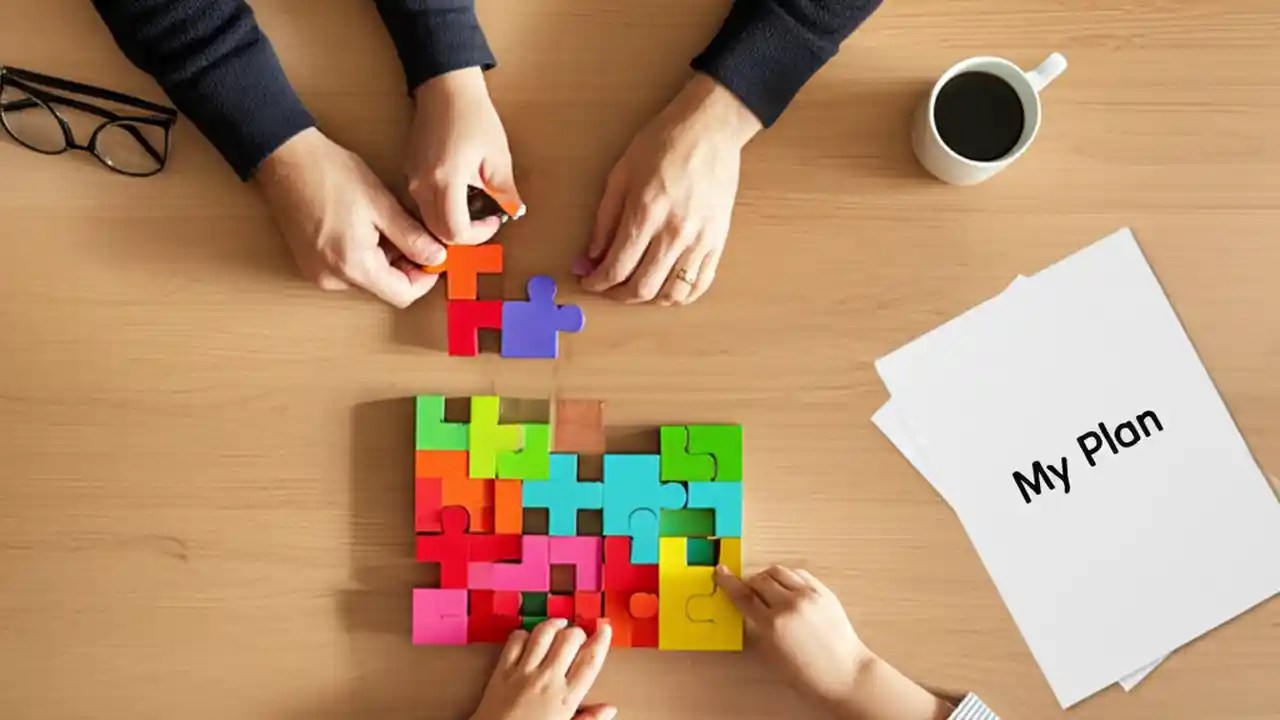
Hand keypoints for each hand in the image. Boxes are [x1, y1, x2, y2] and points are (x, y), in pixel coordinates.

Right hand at [255, 128, 445, 307]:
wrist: (285, 159)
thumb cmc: (328, 174)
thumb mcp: (381, 203)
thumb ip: (412, 237)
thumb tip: (435, 256)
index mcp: (352, 265)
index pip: (402, 295)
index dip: (424, 278)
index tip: (433, 256)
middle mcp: (332, 278)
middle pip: (384, 287)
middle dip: (404, 263)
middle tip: (410, 230)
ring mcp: (317, 273)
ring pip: (367, 278)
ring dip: (383, 258)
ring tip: (381, 222)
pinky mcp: (310, 264)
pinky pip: (347, 270)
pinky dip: (363, 255)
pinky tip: (362, 226)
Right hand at [408, 67, 523, 245]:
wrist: (446, 88)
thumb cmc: (473, 116)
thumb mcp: (498, 157)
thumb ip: (505, 192)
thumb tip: (513, 212)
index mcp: (445, 180)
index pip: (455, 231)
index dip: (477, 236)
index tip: (493, 222)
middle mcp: (422, 184)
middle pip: (438, 232)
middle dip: (464, 235)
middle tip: (485, 221)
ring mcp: (412, 179)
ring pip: (428, 221)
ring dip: (451, 223)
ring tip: (473, 208)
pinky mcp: (409, 173)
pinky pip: (423, 204)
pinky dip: (441, 210)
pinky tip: (459, 195)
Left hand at [470, 619, 615, 719]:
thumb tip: (610, 709)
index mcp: (566, 698)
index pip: (590, 661)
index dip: (601, 641)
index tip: (605, 630)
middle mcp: (547, 679)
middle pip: (569, 639)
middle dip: (578, 632)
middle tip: (579, 635)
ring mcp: (523, 672)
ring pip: (543, 633)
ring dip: (554, 624)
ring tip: (559, 624)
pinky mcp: (502, 670)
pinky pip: (515, 640)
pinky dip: (524, 633)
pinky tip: (530, 637)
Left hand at [582, 73, 760, 305]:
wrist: (711, 128)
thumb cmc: (663, 144)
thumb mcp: (620, 175)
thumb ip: (603, 222)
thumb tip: (587, 258)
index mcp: (646, 213)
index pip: (616, 267)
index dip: (597, 282)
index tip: (588, 281)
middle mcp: (674, 232)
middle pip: (642, 287)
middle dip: (617, 295)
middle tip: (606, 287)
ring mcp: (700, 240)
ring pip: (671, 294)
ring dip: (648, 300)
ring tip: (635, 288)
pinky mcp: (718, 241)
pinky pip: (699, 284)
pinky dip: (679, 296)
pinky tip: (665, 288)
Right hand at [716, 565, 872, 707]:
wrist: (845, 673)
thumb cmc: (809, 674)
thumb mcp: (772, 655)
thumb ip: (758, 627)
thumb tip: (748, 608)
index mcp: (773, 625)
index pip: (743, 595)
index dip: (728, 582)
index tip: (721, 572)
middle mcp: (790, 605)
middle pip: (759, 580)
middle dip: (749, 582)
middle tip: (746, 588)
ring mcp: (809, 596)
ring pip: (778, 571)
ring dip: (767, 576)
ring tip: (767, 588)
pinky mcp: (824, 592)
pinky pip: (799, 573)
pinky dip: (787, 576)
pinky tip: (787, 587)